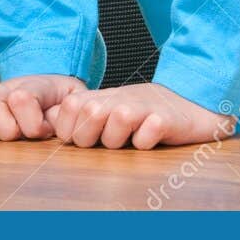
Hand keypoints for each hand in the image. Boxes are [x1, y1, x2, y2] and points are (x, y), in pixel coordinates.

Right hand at [0, 74, 86, 139]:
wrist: (52, 89)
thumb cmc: (64, 103)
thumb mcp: (76, 105)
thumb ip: (67, 114)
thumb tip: (52, 122)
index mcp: (34, 84)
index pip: (20, 98)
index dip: (33, 124)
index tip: (44, 132)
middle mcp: (5, 85)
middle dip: (4, 129)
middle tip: (20, 134)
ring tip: (6, 131)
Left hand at [45, 82, 236, 148]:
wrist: (192, 104)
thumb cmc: (145, 113)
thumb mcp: (109, 109)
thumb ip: (80, 114)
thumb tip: (48, 120)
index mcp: (103, 97)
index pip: (69, 105)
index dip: (68, 127)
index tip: (81, 139)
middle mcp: (121, 98)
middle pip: (89, 113)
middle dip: (91, 137)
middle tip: (105, 142)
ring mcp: (144, 106)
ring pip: (117, 120)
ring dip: (119, 140)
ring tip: (129, 140)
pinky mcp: (167, 119)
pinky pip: (147, 135)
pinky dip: (146, 141)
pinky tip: (152, 138)